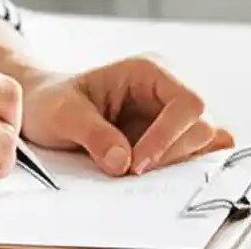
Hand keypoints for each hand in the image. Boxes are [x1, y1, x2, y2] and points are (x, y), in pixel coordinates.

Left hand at [19, 56, 233, 176]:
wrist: (43, 108)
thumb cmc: (52, 101)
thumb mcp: (61, 113)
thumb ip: (92, 133)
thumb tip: (122, 161)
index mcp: (149, 71)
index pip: (188, 103)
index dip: (169, 136)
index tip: (136, 165)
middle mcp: (169, 90)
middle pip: (204, 126)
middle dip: (173, 155)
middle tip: (132, 173)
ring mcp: (173, 116)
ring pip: (207, 144)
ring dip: (179, 165)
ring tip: (138, 174)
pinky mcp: (171, 139)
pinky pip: (196, 157)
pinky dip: (184, 171)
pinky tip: (155, 178)